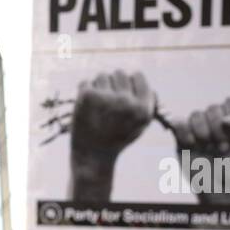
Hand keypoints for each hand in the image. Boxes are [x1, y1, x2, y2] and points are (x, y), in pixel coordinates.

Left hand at [69, 70, 154, 202]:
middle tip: (107, 103)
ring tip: (97, 106)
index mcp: (142, 108)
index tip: (121, 93)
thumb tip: (138, 76)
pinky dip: (84, 92)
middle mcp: (126, 102)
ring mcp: (106, 98)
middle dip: (113, 84)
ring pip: (102, 75)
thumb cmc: (117, 139)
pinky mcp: (88, 96)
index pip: (137, 76)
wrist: (92, 156)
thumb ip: (145, 101)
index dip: (129, 83)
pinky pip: (86, 82)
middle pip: (119, 73)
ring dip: (99, 87)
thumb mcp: (140, 124)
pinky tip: (86, 108)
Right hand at [173, 97, 229, 207]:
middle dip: (219, 130)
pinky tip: (193, 145)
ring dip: (204, 133)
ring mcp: (198, 130)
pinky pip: (178, 123)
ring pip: (196, 114)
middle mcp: (215, 122)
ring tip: (209, 149)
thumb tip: (225, 119)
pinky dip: (185, 132)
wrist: (226, 189)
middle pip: (212, 108)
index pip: (229, 101)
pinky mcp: (182, 140)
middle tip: (224, 148)